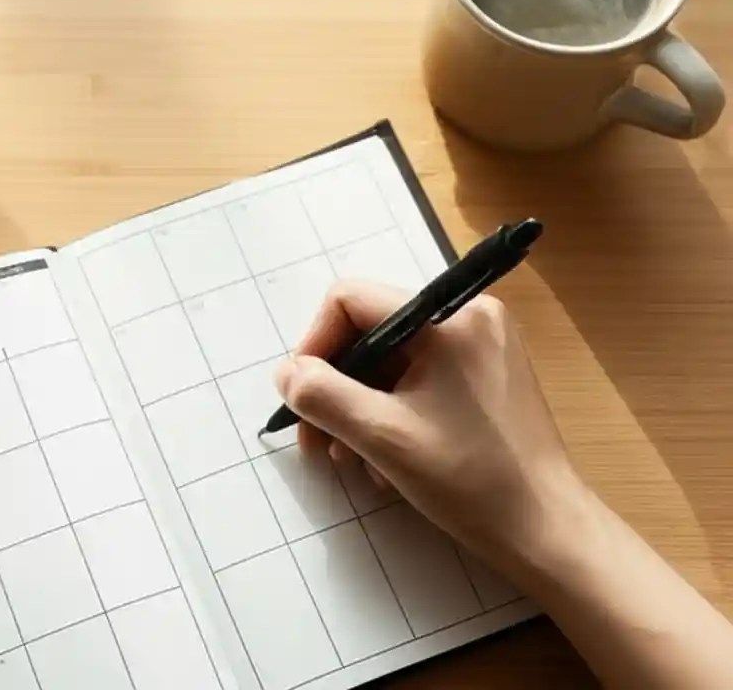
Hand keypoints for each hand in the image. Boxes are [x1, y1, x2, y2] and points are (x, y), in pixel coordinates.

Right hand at [275, 280, 587, 568]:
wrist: (546, 531)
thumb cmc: (469, 480)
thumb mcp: (381, 436)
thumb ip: (322, 395)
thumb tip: (286, 373)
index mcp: (449, 317)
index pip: (351, 301)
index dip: (314, 345)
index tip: (303, 398)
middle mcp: (469, 317)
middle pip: (371, 333)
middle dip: (336, 387)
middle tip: (317, 440)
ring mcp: (483, 348)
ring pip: (392, 361)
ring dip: (360, 408)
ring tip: (352, 459)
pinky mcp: (488, 378)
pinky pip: (420, 380)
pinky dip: (393, 413)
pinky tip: (387, 460)